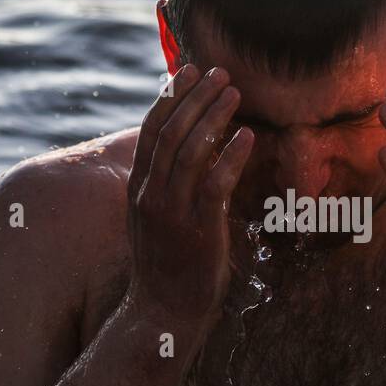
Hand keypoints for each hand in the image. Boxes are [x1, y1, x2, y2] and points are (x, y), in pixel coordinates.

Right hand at [126, 64, 253, 322]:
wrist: (162, 313)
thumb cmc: (166, 266)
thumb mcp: (155, 219)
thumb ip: (165, 186)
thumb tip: (187, 151)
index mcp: (138, 189)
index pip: (151, 130)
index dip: (170, 97)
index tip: (188, 72)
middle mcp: (150, 195)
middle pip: (170, 132)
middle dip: (195, 97)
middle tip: (219, 73)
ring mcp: (172, 212)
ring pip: (190, 151)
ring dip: (214, 117)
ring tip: (234, 93)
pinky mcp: (198, 229)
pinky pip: (215, 183)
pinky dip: (230, 156)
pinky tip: (246, 137)